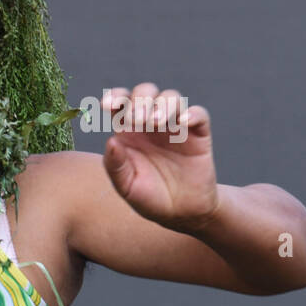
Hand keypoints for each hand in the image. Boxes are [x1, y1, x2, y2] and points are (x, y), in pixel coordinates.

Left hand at [101, 83, 218, 230]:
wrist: (181, 212)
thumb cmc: (148, 197)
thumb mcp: (126, 186)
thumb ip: (115, 165)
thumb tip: (110, 140)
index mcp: (128, 131)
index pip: (120, 104)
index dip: (114, 97)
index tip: (106, 105)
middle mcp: (150, 123)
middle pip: (145, 93)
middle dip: (140, 100)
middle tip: (138, 120)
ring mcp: (175, 126)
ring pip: (171, 97)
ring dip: (163, 104)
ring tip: (157, 122)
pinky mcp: (198, 134)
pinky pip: (199, 114)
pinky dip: (191, 113)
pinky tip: (182, 123)